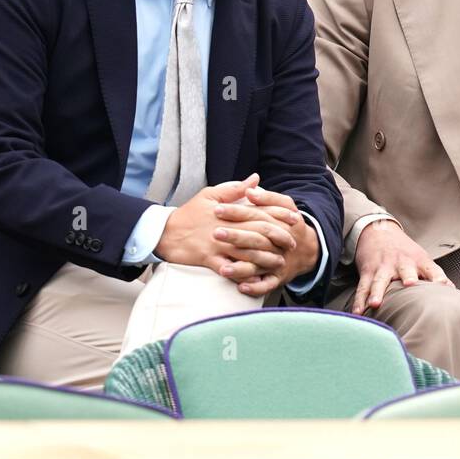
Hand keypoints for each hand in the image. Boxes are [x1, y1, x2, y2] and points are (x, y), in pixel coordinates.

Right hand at [154, 174, 286, 272]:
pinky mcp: (209, 260)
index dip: (279, 214)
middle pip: (258, 233)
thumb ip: (236, 188)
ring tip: (280, 262)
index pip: (260, 211)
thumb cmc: (190, 213)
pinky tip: (256, 279)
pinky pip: (229, 270)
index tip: (294, 218)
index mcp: (229, 211)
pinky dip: (243, 275)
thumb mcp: (211, 195)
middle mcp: (226, 228)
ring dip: (266, 259)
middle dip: (279, 238)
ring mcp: (218, 245)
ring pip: (248, 253)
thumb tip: (256, 179)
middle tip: (293, 243)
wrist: (165, 232)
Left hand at [223, 185, 322, 296]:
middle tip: (215, 233)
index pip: (256, 215)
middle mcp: (278, 244)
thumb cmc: (289, 224)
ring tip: (223, 269)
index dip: (237, 212)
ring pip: (259, 266)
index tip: (217, 209)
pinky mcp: (278, 278)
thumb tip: (251, 190)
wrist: (306, 249)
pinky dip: (255, 287)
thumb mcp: (285, 205)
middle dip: (236, 237)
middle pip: (256, 240)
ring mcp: (277, 262)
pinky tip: (241, 287)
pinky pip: (267, 285)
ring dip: (241, 269)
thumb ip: (267, 197)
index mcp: (278, 223)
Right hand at [352, 220, 451, 314]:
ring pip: (380, 281)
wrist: (379, 231)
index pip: (432, 269)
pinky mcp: (368, 272)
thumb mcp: (421, 258)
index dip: (438, 277)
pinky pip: (363, 288)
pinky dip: (359, 300)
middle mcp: (401, 263)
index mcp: (418, 261)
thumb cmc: (404, 250)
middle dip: (408, 278)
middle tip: (409, 285)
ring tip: (375, 304)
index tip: (445, 286)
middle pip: (406, 271)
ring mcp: (383, 267)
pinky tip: (358, 312)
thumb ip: (434, 275)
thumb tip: (452, 291)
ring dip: (377, 293)